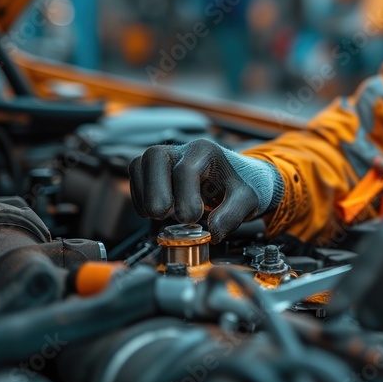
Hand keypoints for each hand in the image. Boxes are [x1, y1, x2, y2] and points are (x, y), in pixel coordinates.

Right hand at [128, 139, 282, 242]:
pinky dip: (141, 200)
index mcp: (206, 151)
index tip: (193, 219)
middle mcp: (182, 150)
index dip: (185, 198)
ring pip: (139, 165)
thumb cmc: (239, 185)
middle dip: (156, 192)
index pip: (186, 170)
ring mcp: (164, 157)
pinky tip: (159, 212)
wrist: (236, 178)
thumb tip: (212, 232)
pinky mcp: (152, 170)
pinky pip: (135, 179)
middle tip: (166, 215)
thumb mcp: (247, 200)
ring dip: (146, 196)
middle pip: (154, 157)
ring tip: (163, 215)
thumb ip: (233, 215)